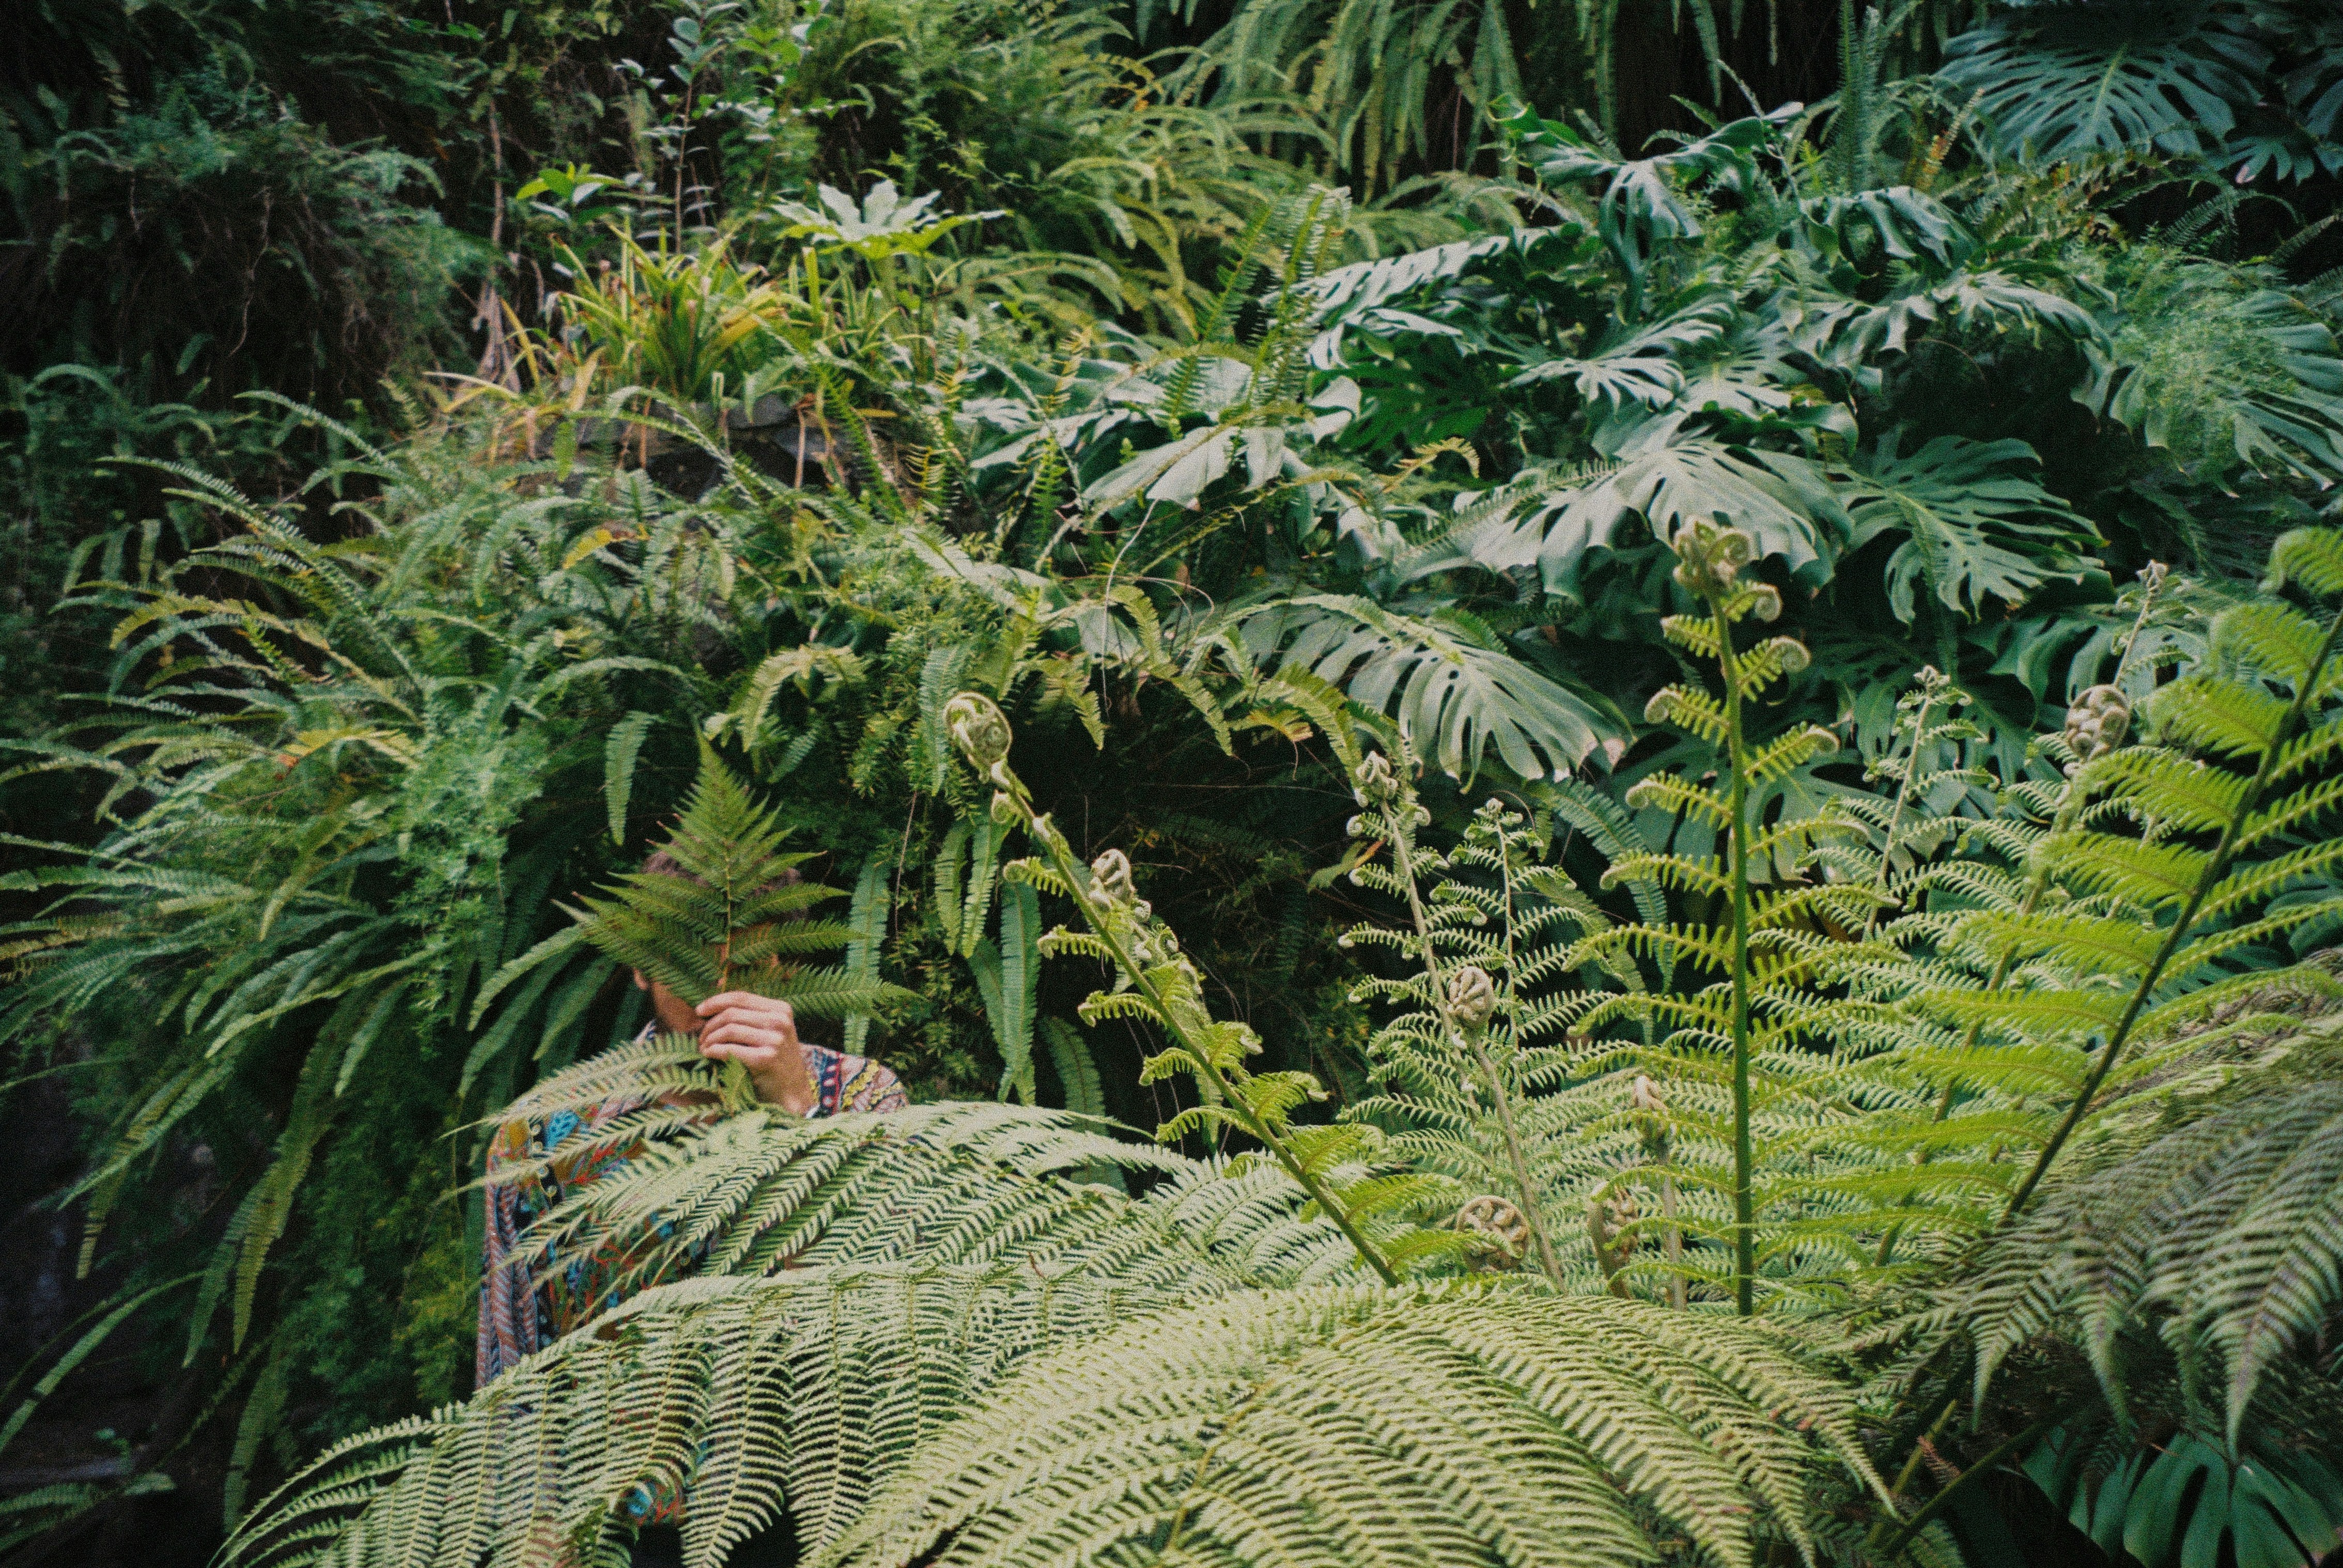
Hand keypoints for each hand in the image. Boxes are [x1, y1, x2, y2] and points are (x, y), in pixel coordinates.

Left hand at [695, 991, 817, 1115]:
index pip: (741, 997)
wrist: (791, 1090)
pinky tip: (708, 1054)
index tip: (699, 1010)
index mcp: (781, 1009)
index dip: (716, 1001)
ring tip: (704, 1047)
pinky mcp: (766, 1059)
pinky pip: (729, 1049)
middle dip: (710, 1025)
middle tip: (701, 1037)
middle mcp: (780, 1021)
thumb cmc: (776, 1059)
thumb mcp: (771, 1031)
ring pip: (729, 1030)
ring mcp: (775, 1040)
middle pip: (732, 1013)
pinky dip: (713, 1051)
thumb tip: (711, 1007)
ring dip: (710, 1039)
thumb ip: (750, 1016)